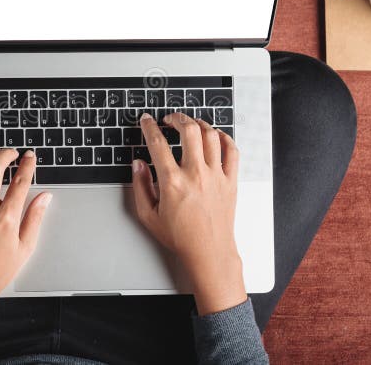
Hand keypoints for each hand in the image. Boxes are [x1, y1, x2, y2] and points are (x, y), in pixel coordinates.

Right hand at [132, 113, 245, 314]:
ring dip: (199, 124)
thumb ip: (140, 186)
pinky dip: (224, 138)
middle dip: (176, 118)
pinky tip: (215, 136)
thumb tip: (138, 164)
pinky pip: (232, 150)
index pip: (158, 143)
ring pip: (211, 135)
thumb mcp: (148, 215)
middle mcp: (196, 174)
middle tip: (169, 119)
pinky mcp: (230, 181)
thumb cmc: (180, 237)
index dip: (149, 127)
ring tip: (190, 125)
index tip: (147, 121)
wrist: (208, 252)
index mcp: (173, 182)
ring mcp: (216, 176)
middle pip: (189, 130)